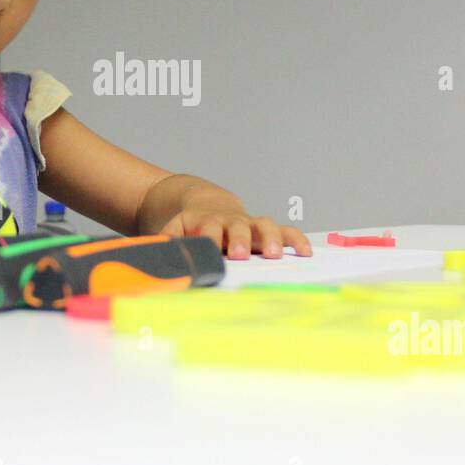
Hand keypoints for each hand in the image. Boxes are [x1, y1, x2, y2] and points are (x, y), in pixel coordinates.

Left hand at [158, 190, 312, 259]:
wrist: (204, 204)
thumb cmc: (188, 226)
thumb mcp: (172, 231)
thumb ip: (168, 244)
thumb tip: (159, 260)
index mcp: (204, 222)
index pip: (206, 231)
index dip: (207, 241)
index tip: (208, 253)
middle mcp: (230, 222)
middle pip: (236, 228)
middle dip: (238, 240)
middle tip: (239, 254)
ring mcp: (250, 224)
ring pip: (263, 225)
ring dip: (269, 239)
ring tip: (275, 254)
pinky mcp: (265, 230)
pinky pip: (285, 231)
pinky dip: (295, 239)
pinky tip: (305, 252)